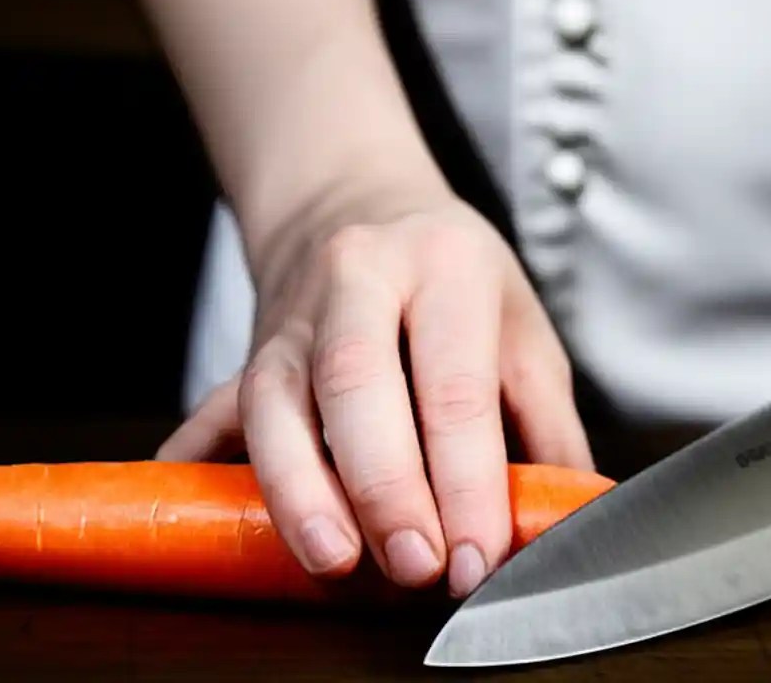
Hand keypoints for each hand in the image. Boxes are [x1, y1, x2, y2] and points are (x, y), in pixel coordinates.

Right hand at [158, 190, 593, 597]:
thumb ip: (549, 421)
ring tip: (335, 559)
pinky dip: (199, 465)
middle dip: (385, 487)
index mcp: (445, 265)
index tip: (480, 555)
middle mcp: (358, 278)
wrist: (354, 204)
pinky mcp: (243, 353)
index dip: (467, 479)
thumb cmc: (449, 276)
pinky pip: (212, 412)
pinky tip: (199, 508)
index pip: (455, 384)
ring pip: (275, 403)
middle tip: (417, 566)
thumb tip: (572, 517)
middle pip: (356, 383)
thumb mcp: (521, 324)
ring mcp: (290, 317)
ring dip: (300, 490)